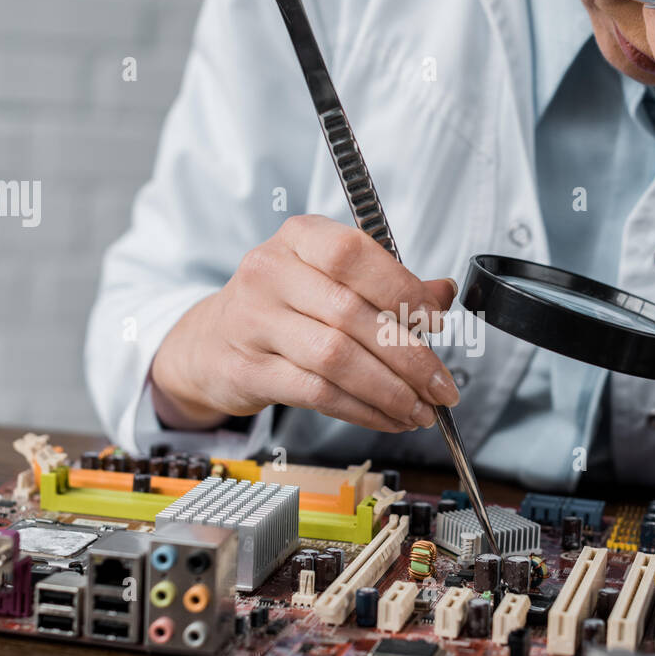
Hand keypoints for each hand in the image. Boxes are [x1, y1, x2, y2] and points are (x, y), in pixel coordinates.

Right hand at [150, 213, 459, 433]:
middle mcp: (271, 273)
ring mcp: (253, 322)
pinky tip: (387, 418)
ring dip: (389, 391)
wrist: (210, 342)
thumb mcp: (330, 279)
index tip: (436, 323)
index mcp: (299, 238)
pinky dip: (362, 410)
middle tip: (441, 386)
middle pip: (352, 315)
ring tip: (420, 410)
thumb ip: (388, 283)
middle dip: (409, 357)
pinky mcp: (248, 370)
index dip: (402, 290)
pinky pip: (317, 393)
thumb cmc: (282, 305)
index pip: (355, 256)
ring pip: (336, 359)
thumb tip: (444, 293)